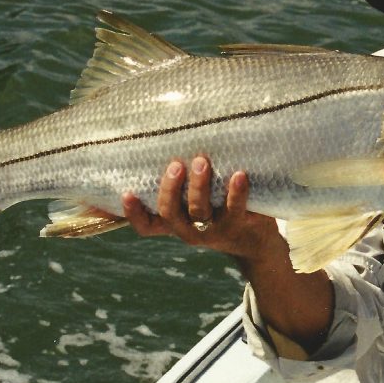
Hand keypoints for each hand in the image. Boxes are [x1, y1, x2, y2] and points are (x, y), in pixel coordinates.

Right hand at [122, 155, 288, 266]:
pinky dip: (236, 192)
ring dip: (199, 185)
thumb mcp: (196, 202)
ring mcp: (214, 230)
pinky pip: (236, 209)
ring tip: (201, 162)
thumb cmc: (218, 209)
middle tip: (176, 165)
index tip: (127, 193)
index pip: (146, 226)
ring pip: (199, 210)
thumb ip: (182, 185)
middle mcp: (190, 230)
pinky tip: (239, 174)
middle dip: (170, 189)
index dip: (133, 214)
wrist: (257, 239)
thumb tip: (163, 143)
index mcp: (175, 224)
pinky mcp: (239, 225)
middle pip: (170, 214)